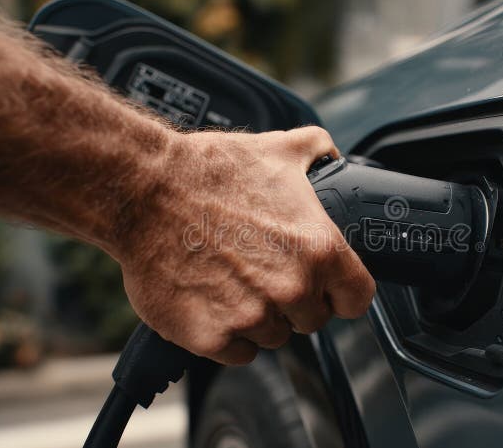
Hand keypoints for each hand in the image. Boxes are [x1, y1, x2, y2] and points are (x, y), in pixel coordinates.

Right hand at [115, 126, 375, 364]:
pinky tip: (212, 300)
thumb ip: (318, 154)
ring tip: (233, 281)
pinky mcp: (211, 336)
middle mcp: (292, 289)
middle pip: (313, 320)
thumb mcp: (278, 150)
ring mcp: (252, 317)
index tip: (329, 289)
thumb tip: (332, 158)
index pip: (358, 298)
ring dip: (260, 318)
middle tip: (264, 272)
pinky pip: (237, 352)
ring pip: (274, 337)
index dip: (343, 292)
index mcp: (319, 250)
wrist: (145, 190)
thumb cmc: (208, 171)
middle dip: (295, 301)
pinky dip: (227, 333)